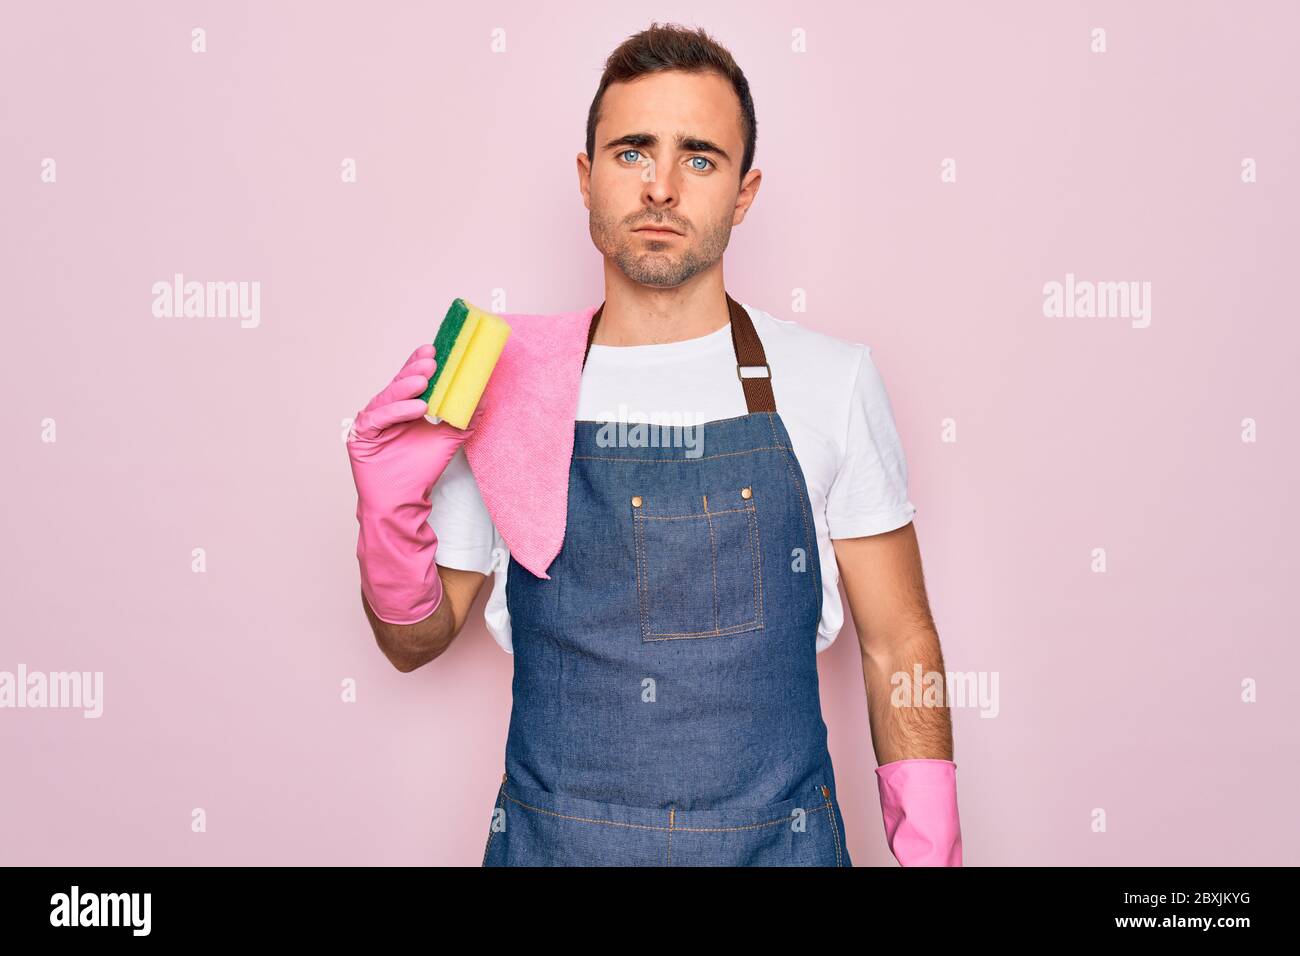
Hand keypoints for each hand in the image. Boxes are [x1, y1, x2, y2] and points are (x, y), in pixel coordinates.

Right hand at [347, 344, 486, 624]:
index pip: (411, 380)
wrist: (402, 505)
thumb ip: (462, 419)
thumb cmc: (418, 472)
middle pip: (399, 384)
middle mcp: (384, 411)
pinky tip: (416, 408)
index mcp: (402, 408)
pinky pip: (378, 418)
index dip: (421, 364)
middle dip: (415, 369)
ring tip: (425, 379)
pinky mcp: (360, 436)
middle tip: (433, 357)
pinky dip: (396, 411)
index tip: (437, 348)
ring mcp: (371, 423)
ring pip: (387, 397)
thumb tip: (485, 399)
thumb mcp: (447, 441)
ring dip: (406, 387)